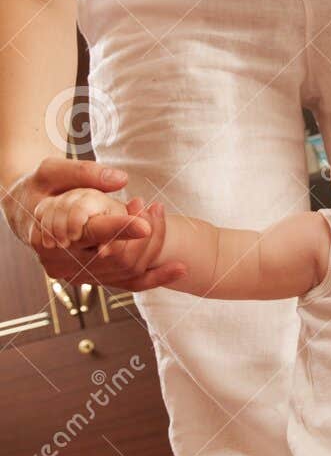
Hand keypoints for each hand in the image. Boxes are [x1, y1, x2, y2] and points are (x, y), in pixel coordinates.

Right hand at [2, 157, 185, 291]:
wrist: (25, 211)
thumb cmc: (39, 186)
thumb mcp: (51, 171)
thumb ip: (84, 173)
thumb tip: (121, 179)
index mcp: (52, 234)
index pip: (93, 234)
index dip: (120, 228)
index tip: (145, 223)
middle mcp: (65, 262)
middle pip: (116, 256)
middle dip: (144, 233)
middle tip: (154, 206)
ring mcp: (79, 275)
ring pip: (127, 271)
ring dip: (151, 246)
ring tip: (157, 212)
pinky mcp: (92, 278)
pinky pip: (128, 284)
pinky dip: (155, 277)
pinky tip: (179, 268)